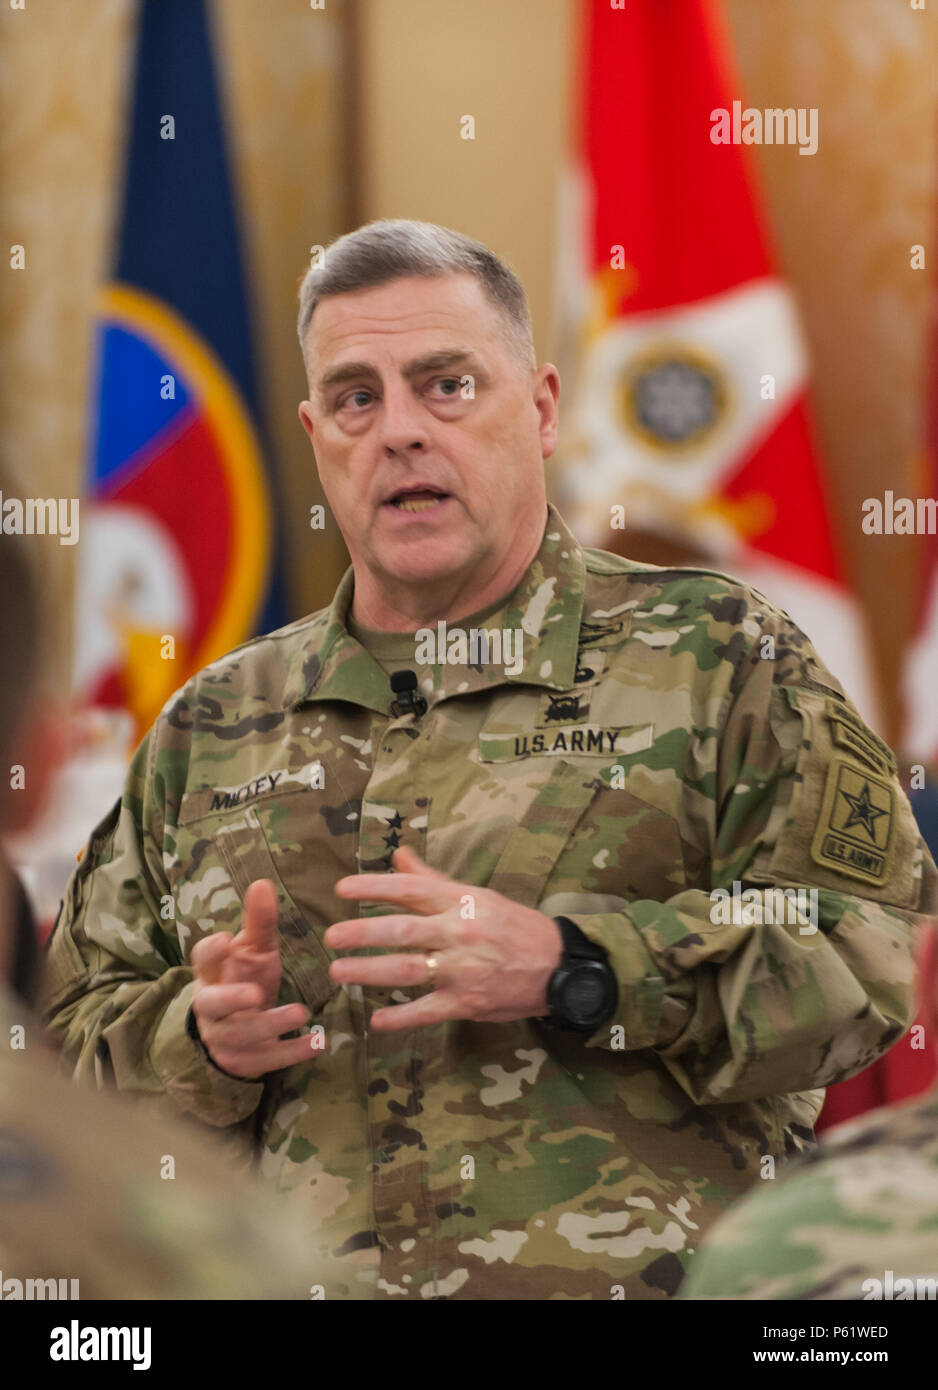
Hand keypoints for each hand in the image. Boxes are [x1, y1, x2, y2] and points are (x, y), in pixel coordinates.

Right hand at [190, 879, 311, 1078]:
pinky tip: (318, 1042)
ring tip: (301, 1012)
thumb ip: (259, 922)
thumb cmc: (246, 978)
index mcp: (212, 973)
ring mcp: (225, 1037)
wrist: (238, 1030)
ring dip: (270, 1025)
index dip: (211, 952)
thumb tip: (263, 882)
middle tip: (257, 993)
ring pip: (240, 1036)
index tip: (226, 940)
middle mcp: (212, 1006)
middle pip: (212, 1004)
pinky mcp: (244, 1061)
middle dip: (232, 999)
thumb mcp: (255, 950)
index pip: (202, 960)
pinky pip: (266, 1060)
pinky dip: (292, 1052)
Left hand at [325, 846, 563, 1030]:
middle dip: (363, 933)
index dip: (374, 888)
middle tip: (331, 937)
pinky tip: (376, 1020)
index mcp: (462, 902)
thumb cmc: (513, 927)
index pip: (411, 889)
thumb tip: (399, 855)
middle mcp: (460, 932)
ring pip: (409, 970)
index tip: (342, 889)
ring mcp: (463, 970)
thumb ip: (433, 880)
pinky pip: (428, 1011)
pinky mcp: (468, 1002)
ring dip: (370, 972)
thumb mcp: (477, 896)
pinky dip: (401, 1017)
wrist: (558, 967)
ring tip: (339, 972)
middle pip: (404, 930)